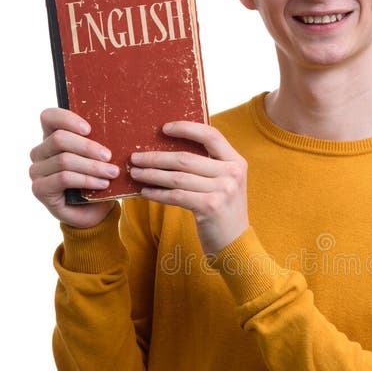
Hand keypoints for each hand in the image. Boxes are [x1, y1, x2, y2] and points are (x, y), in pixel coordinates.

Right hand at [29, 108, 119, 227]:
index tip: (89, 129)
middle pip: (59, 139)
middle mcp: (39, 153)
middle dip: (88, 147)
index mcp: (51, 138)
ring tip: (112, 173)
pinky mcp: (40, 189)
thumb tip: (112, 130)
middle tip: (109, 156)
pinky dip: (86, 180)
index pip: (49, 117)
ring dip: (92, 166)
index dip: (68, 119)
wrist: (95, 213)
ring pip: (64, 160)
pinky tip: (102, 183)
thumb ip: (97, 143)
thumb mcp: (99, 159)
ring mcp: (37, 172)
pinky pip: (63, 178)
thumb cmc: (97, 181)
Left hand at [129, 121, 248, 255]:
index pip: (210, 135)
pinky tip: (145, 192)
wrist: (235, 243)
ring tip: (136, 173)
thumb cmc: (223, 209)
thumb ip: (208, 165)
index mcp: (236, 161)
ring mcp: (223, 190)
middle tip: (135, 158)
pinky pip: (176, 196)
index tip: (164, 128)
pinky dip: (158, 193)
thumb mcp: (224, 182)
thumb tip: (169, 148)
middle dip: (156, 157)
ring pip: (177, 177)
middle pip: (186, 158)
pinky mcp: (210, 207)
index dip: (186, 128)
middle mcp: (232, 173)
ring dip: (152, 175)